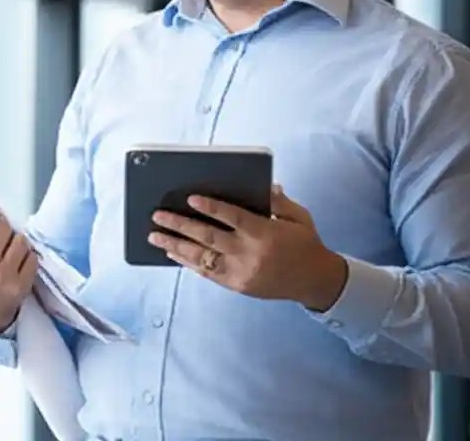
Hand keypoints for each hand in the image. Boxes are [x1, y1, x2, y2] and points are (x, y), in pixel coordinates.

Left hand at [147, 185, 347, 311]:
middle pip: (209, 237)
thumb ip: (278, 201)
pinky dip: (188, 262)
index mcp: (265, 233)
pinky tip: (173, 252)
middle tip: (158, 215)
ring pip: (202, 258)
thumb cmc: (305, 243)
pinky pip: (207, 273)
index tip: (190, 198)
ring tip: (154, 235)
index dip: (211, 208)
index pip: (233, 218)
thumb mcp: (299, 217)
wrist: (314, 281)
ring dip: (175, 245)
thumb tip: (264, 185)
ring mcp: (241, 272)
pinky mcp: (236, 285)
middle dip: (180, 225)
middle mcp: (250, 254)